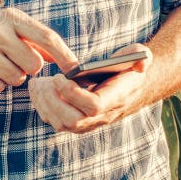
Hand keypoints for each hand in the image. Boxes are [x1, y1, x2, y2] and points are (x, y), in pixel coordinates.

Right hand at [0, 7, 77, 92]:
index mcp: (10, 17)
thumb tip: (61, 58)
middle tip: (13, 62)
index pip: (46, 37)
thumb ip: (33, 39)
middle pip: (34, 64)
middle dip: (28, 69)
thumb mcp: (5, 26)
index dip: (64, 55)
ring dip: (10, 77)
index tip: (76, 69)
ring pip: (16, 78)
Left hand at [28, 44, 153, 132]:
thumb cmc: (129, 68)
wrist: (126, 86)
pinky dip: (42, 106)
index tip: (59, 76)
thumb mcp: (140, 58)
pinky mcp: (76, 122)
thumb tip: (141, 61)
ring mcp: (88, 122)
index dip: (74, 94)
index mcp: (116, 99)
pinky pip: (54, 121)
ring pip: (60, 123)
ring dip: (44, 103)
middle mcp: (102, 116)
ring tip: (38, 83)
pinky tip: (38, 89)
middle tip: (44, 81)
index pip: (94, 106)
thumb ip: (142, 57)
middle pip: (73, 120)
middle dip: (54, 101)